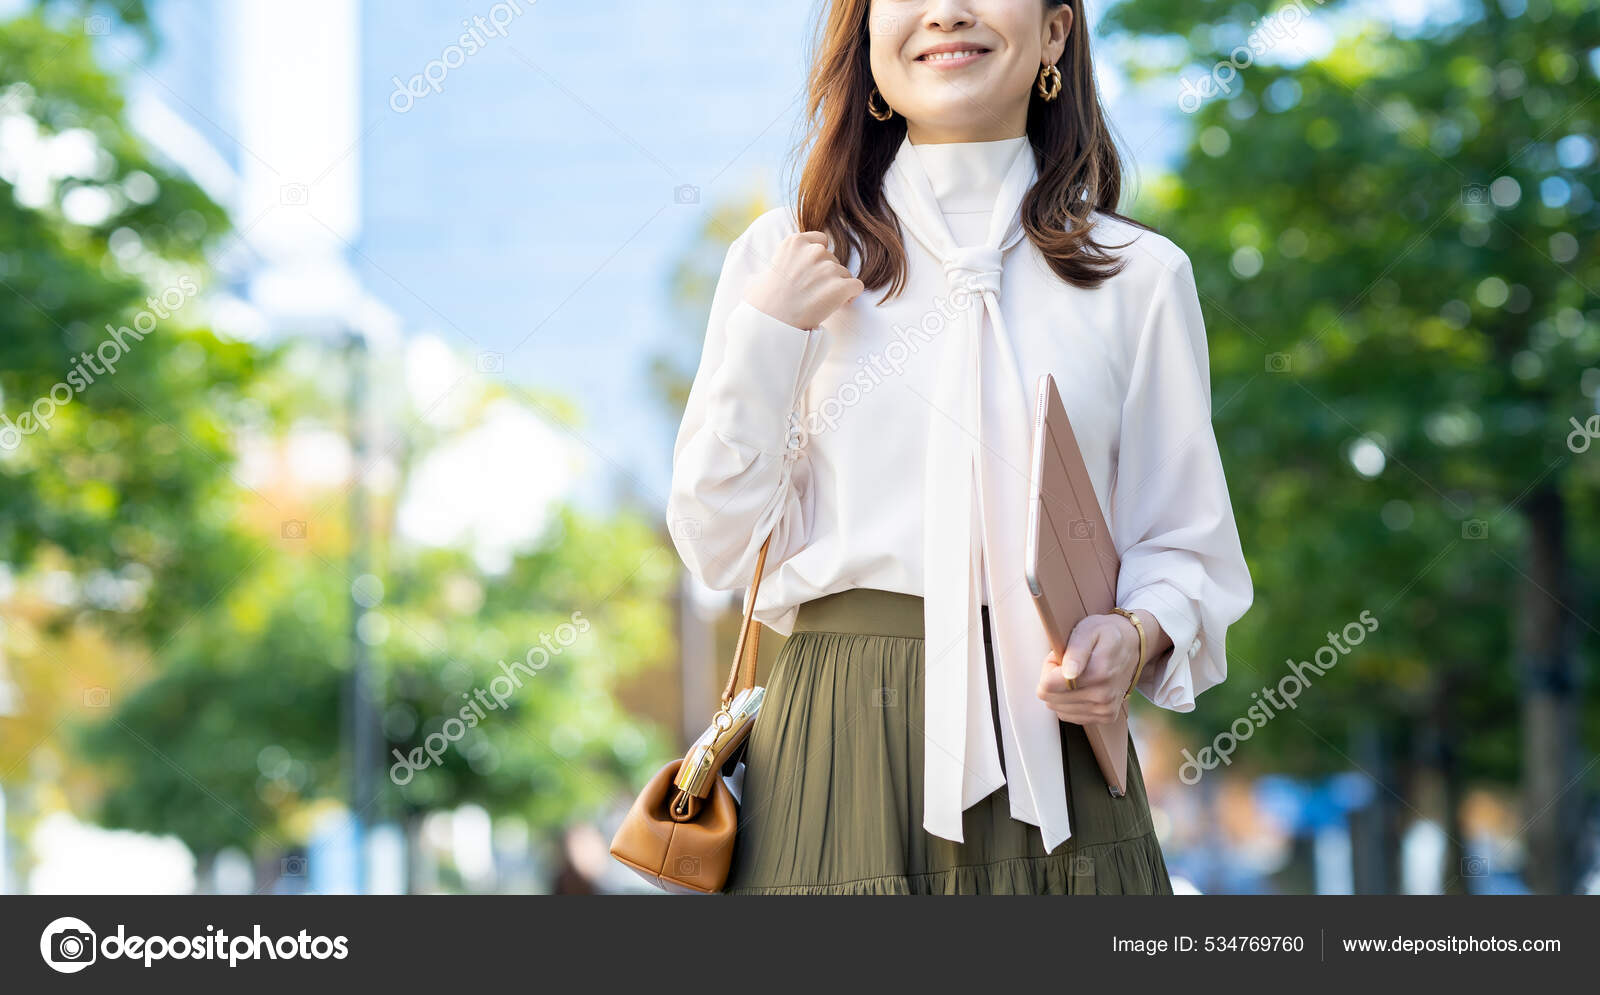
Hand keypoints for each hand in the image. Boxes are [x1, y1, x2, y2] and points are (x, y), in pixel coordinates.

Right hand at [742, 231, 863, 330]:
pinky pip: (856, 286)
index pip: (820, 241)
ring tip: (822, 302)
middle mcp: (814, 251)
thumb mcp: (760, 274)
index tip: (813, 272)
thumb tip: (764, 277)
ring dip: (837, 287)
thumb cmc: (762, 303)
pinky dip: (850, 296)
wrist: (771, 322)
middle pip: (833, 259)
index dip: (819, 258)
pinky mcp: (841, 286)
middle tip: (814, 292)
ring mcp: (829, 268)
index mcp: (795, 243)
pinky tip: (839, 304)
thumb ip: (774, 268)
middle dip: (827, 274)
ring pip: (844, 274)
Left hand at [1035, 612, 1143, 725]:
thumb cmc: (1105, 635)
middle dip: (1053, 680)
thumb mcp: (1088, 630)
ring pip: (1057, 709)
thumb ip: (1075, 651)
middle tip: (1068, 664)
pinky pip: (1069, 716)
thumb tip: (1068, 673)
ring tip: (1076, 674)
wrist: (1132, 645)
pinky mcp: (1106, 717)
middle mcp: (1103, 696)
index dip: (1048, 669)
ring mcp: (1105, 709)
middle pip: (1050, 699)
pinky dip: (1069, 702)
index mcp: (1098, 673)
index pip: (1047, 685)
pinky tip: (1081, 687)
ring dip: (1061, 692)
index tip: (1059, 658)